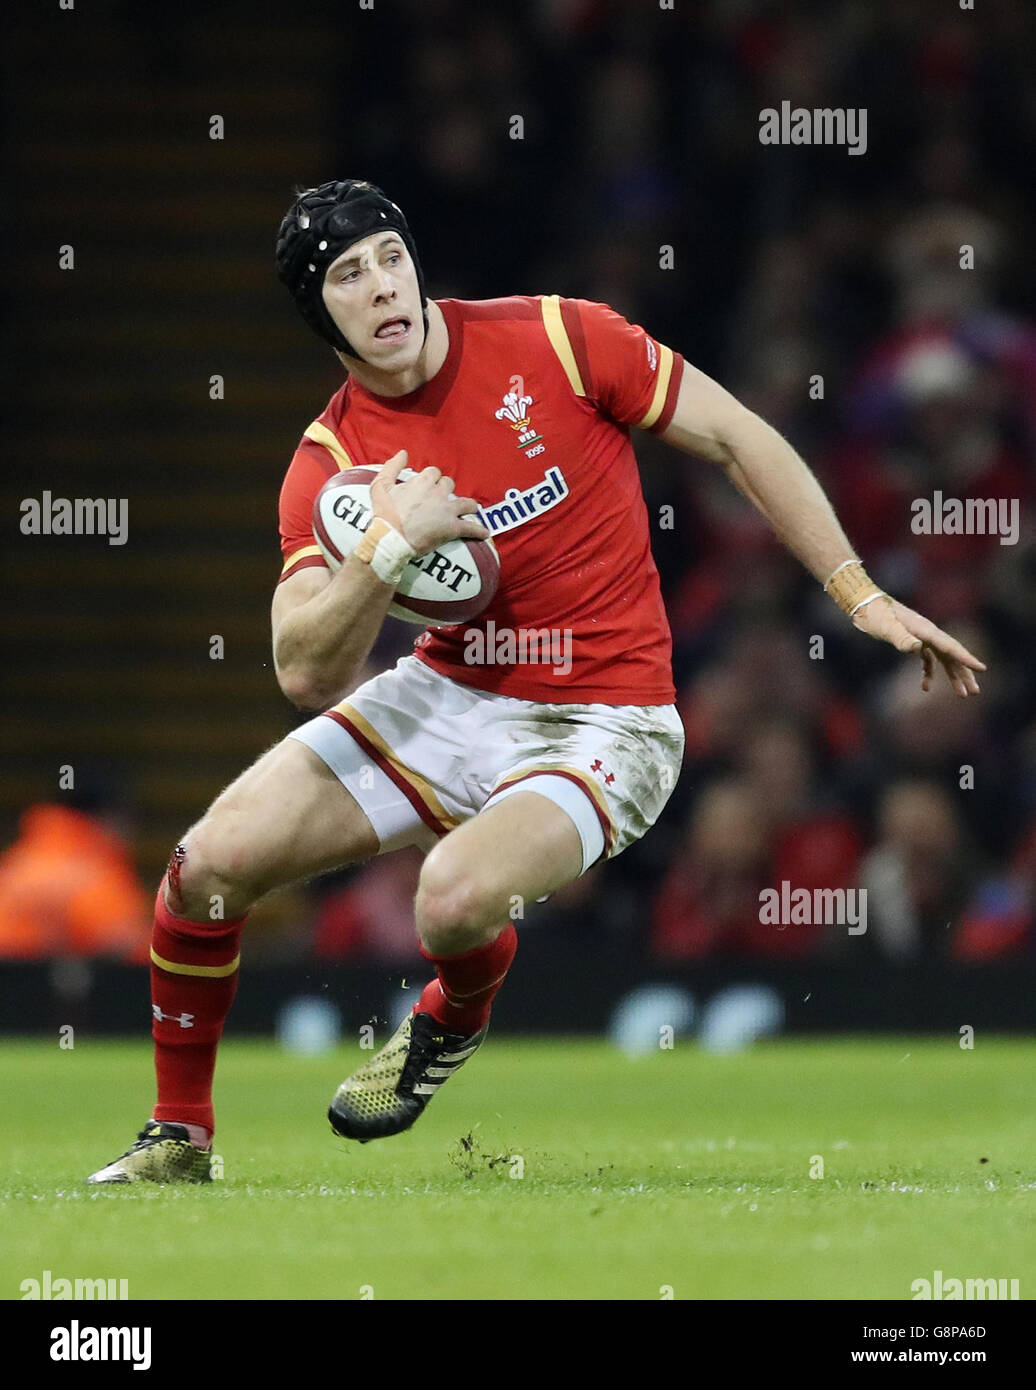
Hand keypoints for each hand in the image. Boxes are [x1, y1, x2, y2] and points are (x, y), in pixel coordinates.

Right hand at [369, 450, 489, 554]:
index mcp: (422, 482)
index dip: (432, 479)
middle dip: (446, 490)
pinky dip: (479, 531)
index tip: (428, 486)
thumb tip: (403, 453)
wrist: (390, 539)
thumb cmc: (384, 514)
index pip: (434, 472)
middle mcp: (438, 493)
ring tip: (469, 509)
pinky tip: (484, 534)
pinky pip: (471, 528)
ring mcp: (447, 511)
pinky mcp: (452, 528)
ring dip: (468, 506)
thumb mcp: (380, 486)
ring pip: (466, 503)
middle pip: (449, 484)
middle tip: (442, 499)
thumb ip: (392, 467)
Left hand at [851, 594, 985, 696]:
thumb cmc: (875, 614)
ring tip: (962, 694)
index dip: (966, 659)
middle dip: (965, 673)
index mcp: (926, 630)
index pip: (950, 647)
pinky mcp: (913, 641)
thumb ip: (901, 637)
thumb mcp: (886, 627)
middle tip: (975, 691)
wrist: (864, 603)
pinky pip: (927, 659)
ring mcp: (922, 637)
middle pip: (952, 655)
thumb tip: (918, 648)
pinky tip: (926, 687)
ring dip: (952, 676)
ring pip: (943, 659)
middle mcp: (928, 633)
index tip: (982, 669)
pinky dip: (929, 673)